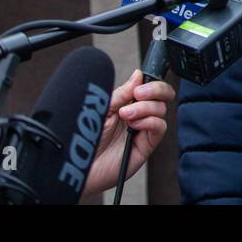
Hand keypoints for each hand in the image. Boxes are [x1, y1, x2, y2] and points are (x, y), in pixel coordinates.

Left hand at [82, 68, 174, 197]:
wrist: (79, 167)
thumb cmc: (86, 140)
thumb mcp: (103, 110)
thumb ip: (122, 94)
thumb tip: (138, 75)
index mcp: (127, 104)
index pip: (150, 87)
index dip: (150, 82)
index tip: (138, 85)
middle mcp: (138, 116)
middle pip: (163, 95)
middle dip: (155, 90)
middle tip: (138, 94)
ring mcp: (143, 130)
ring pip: (161, 110)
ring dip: (145, 108)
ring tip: (126, 115)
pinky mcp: (146, 146)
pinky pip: (160, 128)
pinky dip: (150, 122)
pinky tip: (134, 125)